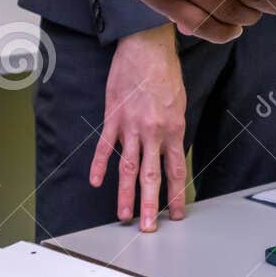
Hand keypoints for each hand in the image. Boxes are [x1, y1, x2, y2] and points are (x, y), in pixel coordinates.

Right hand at [93, 25, 187, 231]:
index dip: (177, 195)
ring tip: (124, 215)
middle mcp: (153, 133)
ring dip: (126, 194)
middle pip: (152, 176)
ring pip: (128, 168)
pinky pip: (105, 146)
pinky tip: (96, 181)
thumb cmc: (165, 72)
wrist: (146, 49)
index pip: (176, 171)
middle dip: (150, 205)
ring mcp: (131, 127)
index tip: (176, 214)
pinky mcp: (113, 118)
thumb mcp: (180, 103)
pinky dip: (99, 165)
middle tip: (148, 227)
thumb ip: (174, 129)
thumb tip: (170, 149)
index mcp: (174, 130)